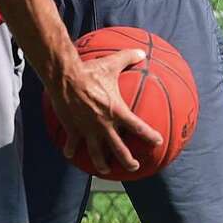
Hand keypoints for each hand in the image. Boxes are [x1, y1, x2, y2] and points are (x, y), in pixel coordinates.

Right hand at [47, 48, 163, 174]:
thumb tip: (142, 52)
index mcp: (117, 111)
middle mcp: (104, 125)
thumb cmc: (90, 71)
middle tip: (134, 167)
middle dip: (128, 161)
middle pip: (119, 149)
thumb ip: (128, 58)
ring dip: (101, 164)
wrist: (65, 78)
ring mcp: (87, 129)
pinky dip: (71, 149)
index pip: (138, 128)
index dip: (150, 136)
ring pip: (96, 153)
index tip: (157, 142)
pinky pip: (72, 143)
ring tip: (105, 170)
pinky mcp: (72, 129)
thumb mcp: (111, 64)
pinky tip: (70, 154)